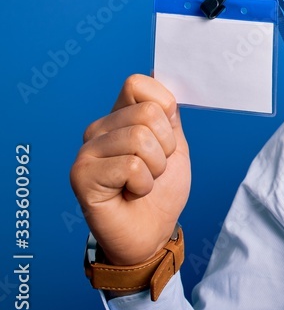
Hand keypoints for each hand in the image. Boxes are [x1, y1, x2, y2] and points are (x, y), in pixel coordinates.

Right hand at [70, 75, 190, 265]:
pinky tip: (129, 194)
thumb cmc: (161, 192)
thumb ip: (168, 115)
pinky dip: (143, 184)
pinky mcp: (82, 175)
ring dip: (155, 168)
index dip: (165, 109)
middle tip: (153, 169)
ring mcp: (87, 151)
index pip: (138, 83)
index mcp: (120, 117)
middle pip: (147, 113)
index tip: (165, 139)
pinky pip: (131, 165)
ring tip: (141, 182)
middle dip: (165, 147)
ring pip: (140, 139)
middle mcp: (98, 129)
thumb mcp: (175, 146)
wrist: (152, 232)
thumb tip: (160, 76)